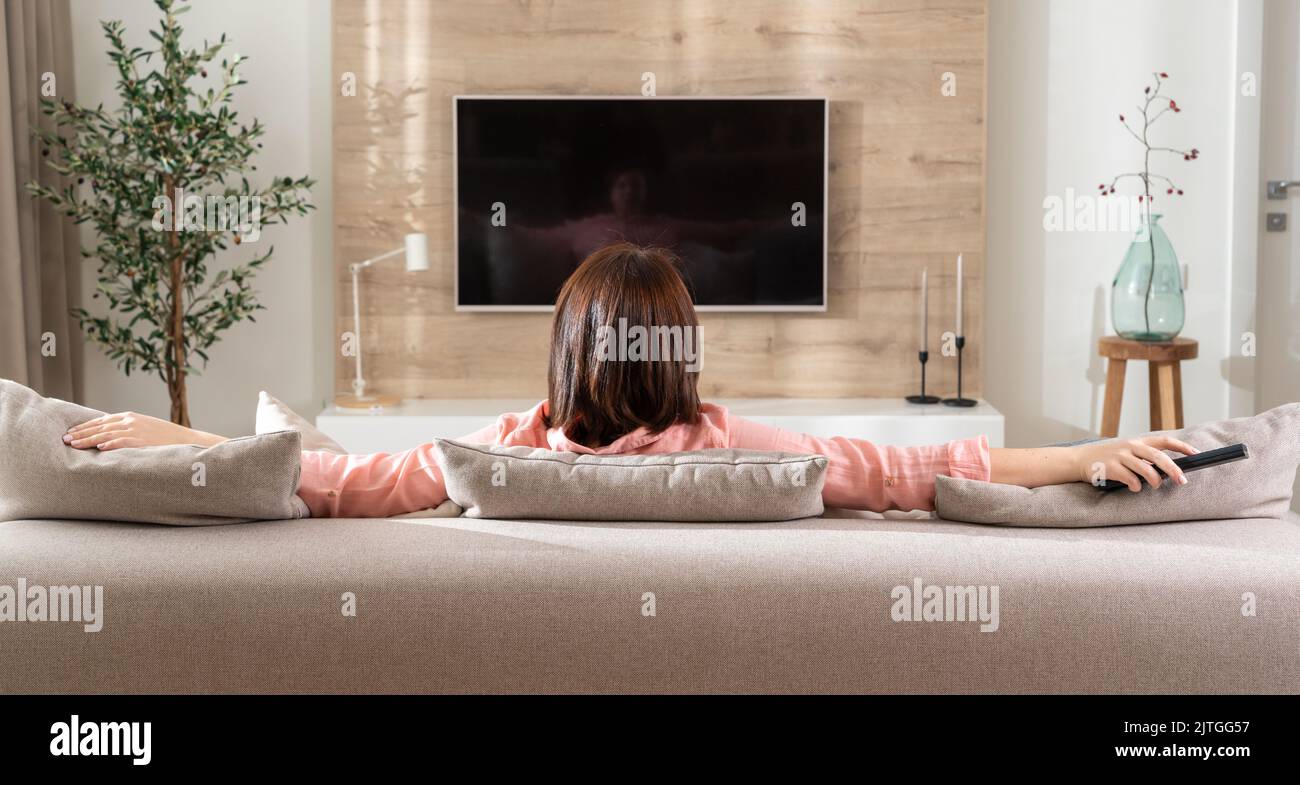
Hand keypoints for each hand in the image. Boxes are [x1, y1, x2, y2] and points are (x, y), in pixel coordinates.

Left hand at [63, 412, 226, 450]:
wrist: (188, 440)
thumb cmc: (165, 439)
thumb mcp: (145, 429)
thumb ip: (127, 430)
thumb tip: (108, 439)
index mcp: (130, 417)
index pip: (101, 420)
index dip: (84, 426)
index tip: (71, 432)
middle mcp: (130, 421)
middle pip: (99, 426)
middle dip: (80, 432)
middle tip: (64, 439)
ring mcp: (136, 430)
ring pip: (105, 433)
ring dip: (87, 439)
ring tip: (73, 444)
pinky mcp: (142, 440)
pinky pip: (122, 441)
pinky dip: (109, 443)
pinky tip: (98, 446)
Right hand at [1073, 435, 1198, 491]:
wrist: (1079, 459)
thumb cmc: (1107, 458)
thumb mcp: (1127, 451)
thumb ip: (1144, 457)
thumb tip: (1167, 470)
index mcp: (1138, 441)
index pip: (1164, 441)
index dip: (1181, 446)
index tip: (1196, 454)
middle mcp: (1130, 446)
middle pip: (1158, 456)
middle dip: (1173, 469)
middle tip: (1182, 480)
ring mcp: (1119, 456)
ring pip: (1145, 468)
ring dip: (1154, 480)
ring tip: (1156, 486)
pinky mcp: (1110, 467)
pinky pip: (1129, 478)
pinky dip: (1135, 485)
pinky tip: (1135, 488)